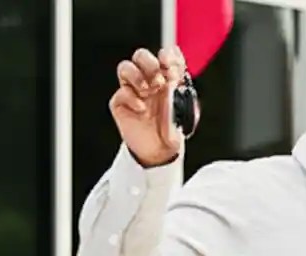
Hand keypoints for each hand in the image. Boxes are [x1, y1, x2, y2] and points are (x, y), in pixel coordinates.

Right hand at [110, 46, 186, 166]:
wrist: (161, 150)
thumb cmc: (172, 127)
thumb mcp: (184, 107)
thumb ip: (181, 85)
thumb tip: (176, 65)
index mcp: (165, 78)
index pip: (163, 56)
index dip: (167, 55)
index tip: (171, 64)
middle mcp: (148, 80)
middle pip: (141, 55)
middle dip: (150, 63)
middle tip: (159, 81)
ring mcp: (133, 90)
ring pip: (125, 67)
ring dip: (137, 76)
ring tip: (148, 91)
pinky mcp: (120, 103)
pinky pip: (121, 92)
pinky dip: (132, 98)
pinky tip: (142, 109)